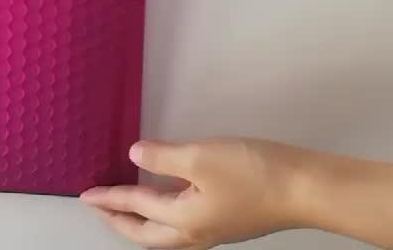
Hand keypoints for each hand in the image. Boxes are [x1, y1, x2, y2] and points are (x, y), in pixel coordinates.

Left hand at [80, 139, 308, 248]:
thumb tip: (135, 157)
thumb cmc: (254, 173)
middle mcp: (196, 233)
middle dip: (120, 222)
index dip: (109, 199)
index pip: (136, 208)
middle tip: (100, 210)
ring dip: (142, 221)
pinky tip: (169, 197)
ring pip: (166, 233)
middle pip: (147, 234)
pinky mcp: (231, 220)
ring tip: (128, 206)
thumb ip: (163, 158)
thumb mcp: (200, 157)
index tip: (86, 195)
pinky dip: (165, 214)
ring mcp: (215, 230)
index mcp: (183, 221)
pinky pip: (184, 224)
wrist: (306, 189)